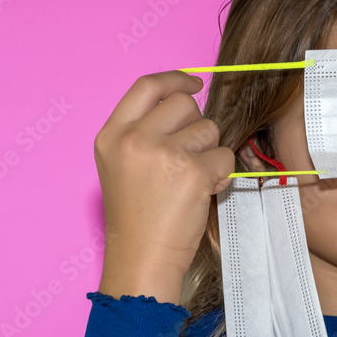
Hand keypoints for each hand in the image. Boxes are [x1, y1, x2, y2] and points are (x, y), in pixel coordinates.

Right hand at [93, 71, 234, 302]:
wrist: (141, 258)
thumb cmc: (136, 216)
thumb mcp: (121, 164)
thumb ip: (143, 131)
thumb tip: (186, 100)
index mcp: (112, 134)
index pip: (147, 86)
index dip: (175, 79)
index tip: (195, 82)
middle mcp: (134, 138)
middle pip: (184, 103)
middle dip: (196, 126)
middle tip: (188, 156)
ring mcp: (163, 153)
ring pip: (209, 128)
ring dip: (209, 153)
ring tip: (190, 181)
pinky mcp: (192, 171)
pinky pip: (224, 155)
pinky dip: (221, 174)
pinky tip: (202, 193)